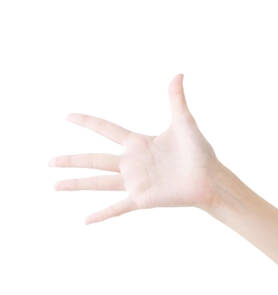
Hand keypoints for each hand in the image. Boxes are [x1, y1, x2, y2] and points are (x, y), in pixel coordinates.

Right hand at [50, 73, 221, 223]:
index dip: (86, 122)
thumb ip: (177, 99)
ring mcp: (135, 182)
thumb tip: (178, 74)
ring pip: (98, 182)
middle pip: (94, 159)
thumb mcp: (185, 123)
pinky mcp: (142, 198)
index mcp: (138, 143)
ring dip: (76, 184)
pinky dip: (102, 214)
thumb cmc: (200, 153)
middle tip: (49, 161)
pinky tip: (85, 220)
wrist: (212, 180)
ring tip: (55, 186)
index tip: (67, 116)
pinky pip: (117, 207)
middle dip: (71, 160)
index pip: (105, 129)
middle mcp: (132, 163)